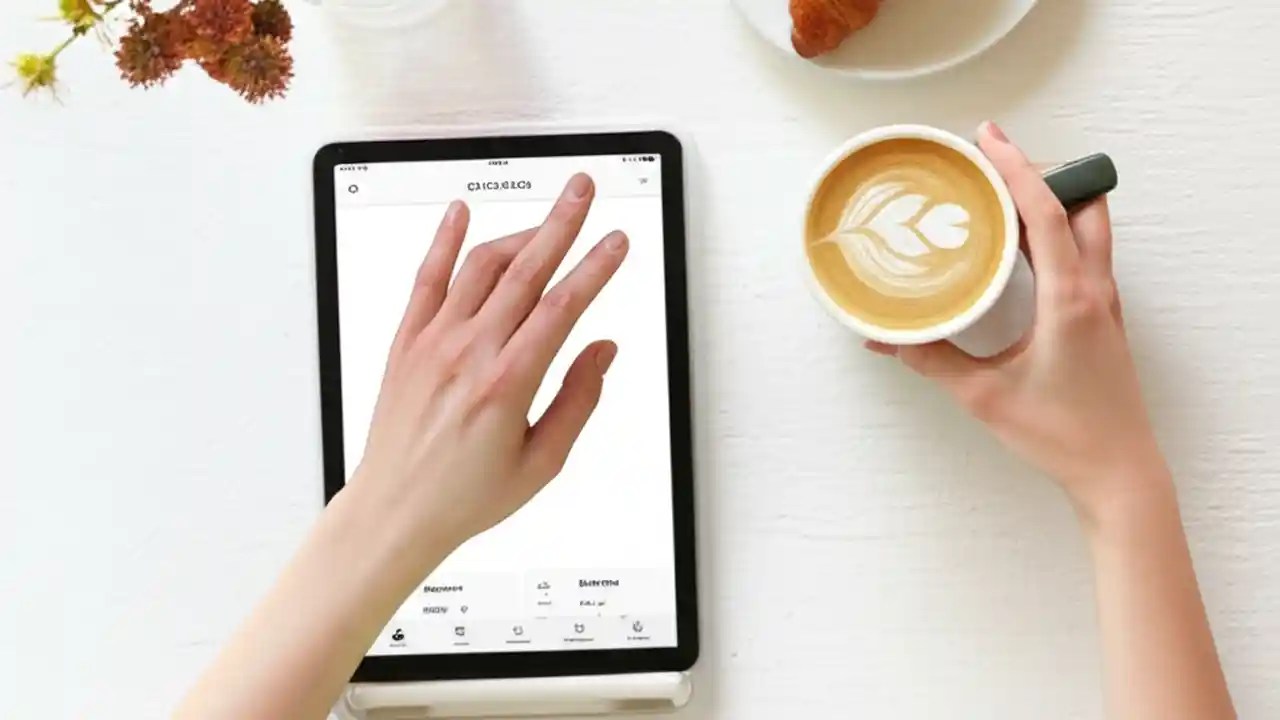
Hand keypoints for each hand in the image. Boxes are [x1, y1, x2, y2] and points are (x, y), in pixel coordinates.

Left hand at [351, 173, 627, 561]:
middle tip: (583, 191)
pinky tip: (459, 214)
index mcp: (506, 383)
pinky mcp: (407, 343)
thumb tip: (602, 353)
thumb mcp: (541, 462)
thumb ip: (577, 401)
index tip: (615, 242)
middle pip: (525, 270)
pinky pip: (426, 279)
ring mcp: (433, 342)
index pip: (561, 307)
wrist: (394, 510)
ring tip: (547, 216)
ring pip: (480, 267)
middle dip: (561, 223)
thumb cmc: (463, 495)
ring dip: (518, 231)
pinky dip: (444, 241)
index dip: (594, 267)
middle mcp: (467, 353)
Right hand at [868, 122, 1165, 519]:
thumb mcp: (985, 397)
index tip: (988, 138)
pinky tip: (1018, 250)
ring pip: (1088, 227)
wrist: (1118, 472)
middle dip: (1041, 174)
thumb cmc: (1063, 436)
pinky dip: (1054, 234)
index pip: (1047, 213)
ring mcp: (1105, 303)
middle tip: (992, 166)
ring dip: (1051, 203)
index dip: (1016, 168)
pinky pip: (1083, 255)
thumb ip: (932, 360)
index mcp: (1071, 298)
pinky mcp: (1103, 319)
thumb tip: (884, 338)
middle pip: (1082, 204)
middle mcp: (1096, 290)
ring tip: (1000, 200)